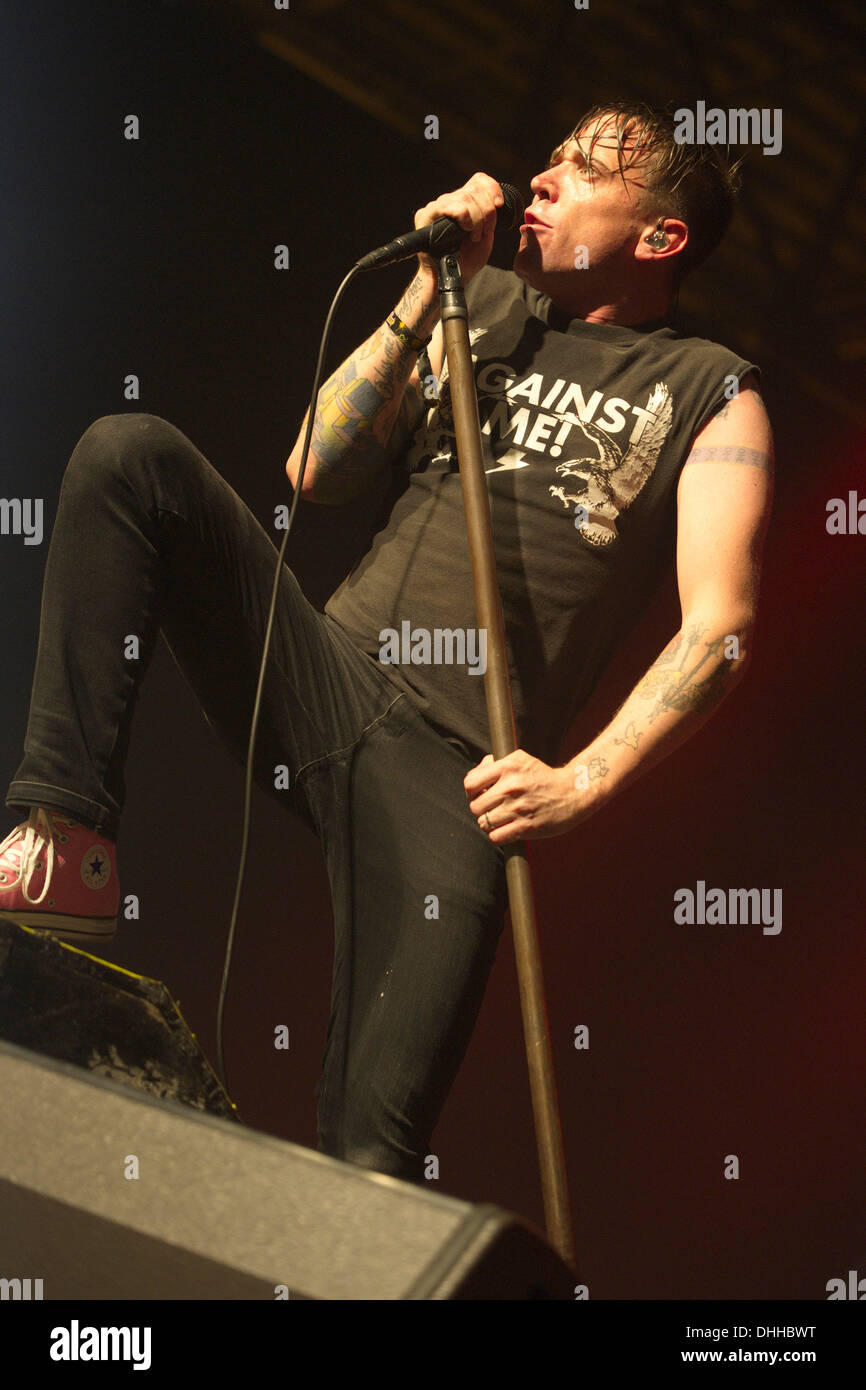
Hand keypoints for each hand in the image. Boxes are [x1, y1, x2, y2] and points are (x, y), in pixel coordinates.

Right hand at [414, 172, 503, 286]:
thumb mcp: (486, 232)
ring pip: (465, 197)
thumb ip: (489, 213)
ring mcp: (436, 207)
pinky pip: (449, 205)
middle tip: (485, 232)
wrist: (454, 277)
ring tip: (475, 236)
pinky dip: (464, 216)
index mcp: (463, 201)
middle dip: (487, 212)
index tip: (499, 205)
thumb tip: (495, 198)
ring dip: (477, 218)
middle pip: (474, 189)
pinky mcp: (425, 215)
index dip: (492, 189)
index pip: (478, 180)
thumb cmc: (468, 258)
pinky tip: (466, 230)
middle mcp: (449, 200)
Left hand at [463, 750, 588, 843]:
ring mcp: (518, 808)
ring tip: (501, 819)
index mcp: (508, 767)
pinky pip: (496, 837)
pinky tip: (507, 829)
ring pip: (483, 823)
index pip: (470, 783)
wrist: (574, 792)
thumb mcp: (521, 760)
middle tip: (492, 808)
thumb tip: (477, 772)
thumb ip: (495, 764)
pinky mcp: (526, 826)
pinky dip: (498, 835)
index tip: (480, 794)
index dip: (472, 792)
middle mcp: (511, 786)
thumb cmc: (544, 777)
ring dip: (490, 824)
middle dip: (481, 809)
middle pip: (475, 806)